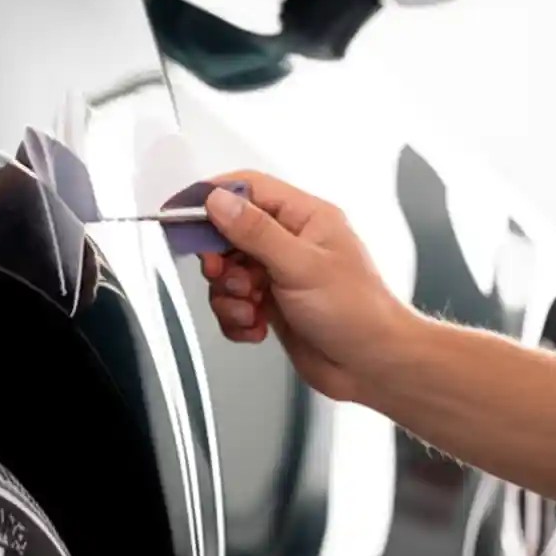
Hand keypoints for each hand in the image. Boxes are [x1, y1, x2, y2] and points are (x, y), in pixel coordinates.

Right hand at [198, 171, 418, 401]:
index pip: (248, 189)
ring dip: (229, 295)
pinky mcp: (271, 305)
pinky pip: (233, 304)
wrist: (373, 366)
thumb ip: (255, 231)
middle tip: (224, 275)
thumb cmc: (358, 313)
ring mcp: (280, 274)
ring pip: (228, 273)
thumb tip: (219, 201)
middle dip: (220, 260)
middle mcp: (291, 242)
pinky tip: (256, 327)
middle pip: (229, 233)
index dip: (212, 196)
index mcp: (305, 218)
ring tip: (252, 308)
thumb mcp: (301, 265)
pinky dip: (237, 318)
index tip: (182, 211)